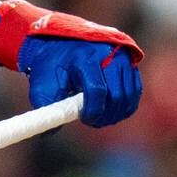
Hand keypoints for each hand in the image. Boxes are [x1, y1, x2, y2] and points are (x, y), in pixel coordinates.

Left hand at [17, 37, 141, 126]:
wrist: (61, 42)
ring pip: (128, 95)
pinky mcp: (130, 62)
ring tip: (100, 117)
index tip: (85, 119)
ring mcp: (122, 57)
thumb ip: (46, 109)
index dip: (93, 111)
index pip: (97, 90)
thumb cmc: (50, 67)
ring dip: (116, 113)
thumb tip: (48, 133)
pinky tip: (111, 111)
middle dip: (105, 115)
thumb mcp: (42, 86)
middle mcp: (108, 54)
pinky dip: (125, 106)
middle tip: (92, 121)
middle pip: (116, 95)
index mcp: (84, 58)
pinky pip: (135, 91)